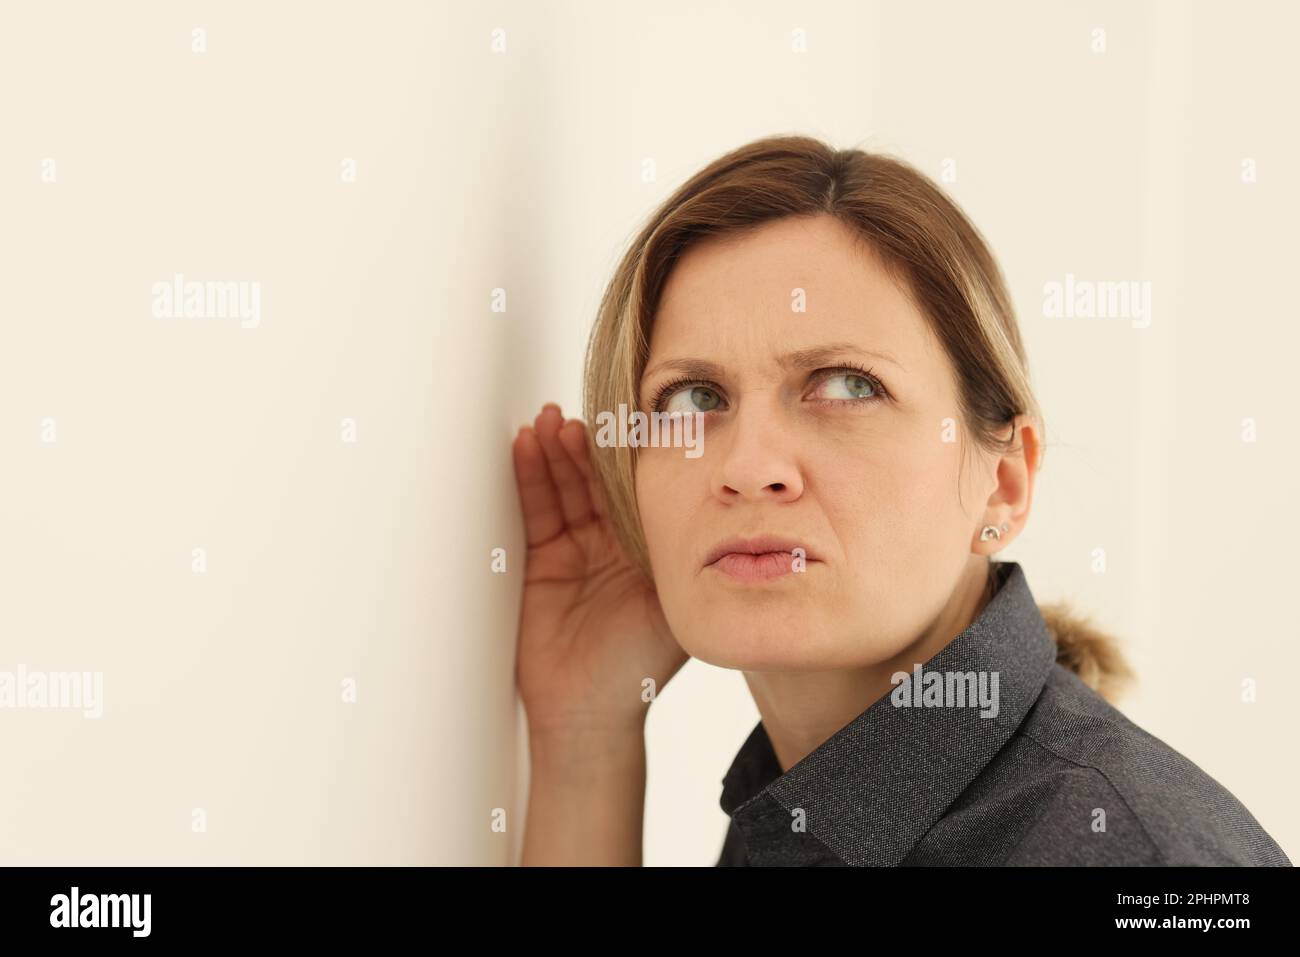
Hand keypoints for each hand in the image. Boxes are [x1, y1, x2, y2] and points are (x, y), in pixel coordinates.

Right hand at [512, 403, 687, 735]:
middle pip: (596, 482)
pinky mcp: (540, 560)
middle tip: (572, 418)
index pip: (636, 489)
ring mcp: (575, 549)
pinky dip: (529, 478)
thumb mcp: (670, 603)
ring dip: (553, 455)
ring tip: (546, 422)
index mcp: (649, 547)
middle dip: (582, 449)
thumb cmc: (635, 667)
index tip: (620, 423)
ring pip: (564, 489)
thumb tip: (710, 502)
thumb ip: (680, 555)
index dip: (625, 457)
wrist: (586, 714)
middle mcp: (612, 543)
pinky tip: (525, 448)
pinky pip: (536, 511)